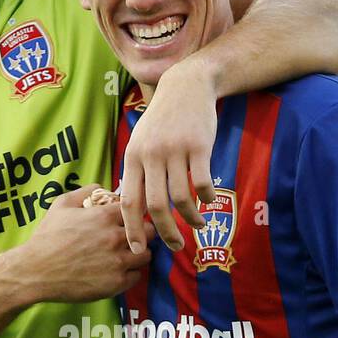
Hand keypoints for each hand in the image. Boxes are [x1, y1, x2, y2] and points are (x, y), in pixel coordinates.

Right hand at [20, 186, 152, 302]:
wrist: (35, 271)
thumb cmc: (46, 238)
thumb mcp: (60, 205)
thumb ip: (83, 191)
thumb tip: (99, 186)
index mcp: (105, 216)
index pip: (138, 209)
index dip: (136, 214)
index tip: (132, 219)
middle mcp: (115, 237)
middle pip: (149, 232)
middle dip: (144, 233)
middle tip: (134, 238)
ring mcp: (117, 261)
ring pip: (146, 255)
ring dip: (138, 254)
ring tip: (126, 256)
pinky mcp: (115, 283)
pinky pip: (136, 276)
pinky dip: (130, 274)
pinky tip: (117, 271)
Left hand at [120, 57, 215, 253]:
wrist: (187, 86)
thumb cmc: (163, 121)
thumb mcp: (141, 142)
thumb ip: (137, 172)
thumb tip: (134, 210)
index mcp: (133, 157)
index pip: (129, 202)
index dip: (132, 230)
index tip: (137, 251)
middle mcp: (151, 155)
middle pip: (156, 206)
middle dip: (166, 232)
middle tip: (175, 246)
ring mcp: (175, 150)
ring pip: (181, 198)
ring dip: (191, 218)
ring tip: (197, 225)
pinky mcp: (199, 145)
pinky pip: (202, 182)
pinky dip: (206, 198)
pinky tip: (208, 201)